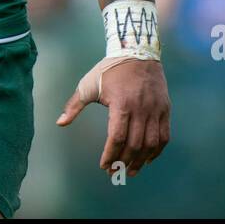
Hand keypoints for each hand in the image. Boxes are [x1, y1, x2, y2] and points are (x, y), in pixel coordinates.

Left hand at [56, 56, 169, 176]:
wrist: (137, 52)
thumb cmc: (109, 69)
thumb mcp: (88, 84)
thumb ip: (74, 105)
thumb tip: (59, 123)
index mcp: (121, 104)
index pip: (116, 138)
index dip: (110, 155)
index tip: (104, 166)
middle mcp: (141, 109)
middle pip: (134, 144)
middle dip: (124, 162)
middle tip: (115, 172)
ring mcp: (155, 110)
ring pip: (150, 144)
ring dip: (141, 161)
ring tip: (131, 171)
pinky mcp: (165, 109)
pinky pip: (164, 136)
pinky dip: (157, 151)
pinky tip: (148, 159)